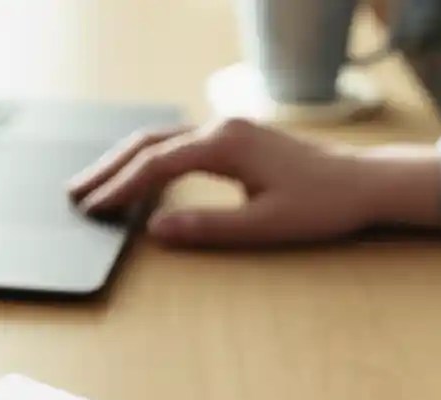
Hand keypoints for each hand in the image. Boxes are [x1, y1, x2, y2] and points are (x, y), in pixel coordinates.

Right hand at [67, 118, 440, 246]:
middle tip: (76, 192)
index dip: (121, 189)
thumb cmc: (322, 205)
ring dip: (126, 161)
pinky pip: (179, 143)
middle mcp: (221, 128)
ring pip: (162, 139)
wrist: (364, 183)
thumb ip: (207, 228)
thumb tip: (155, 230)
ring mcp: (228, 130)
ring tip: (96, 184)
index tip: (94, 209)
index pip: (157, 165)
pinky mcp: (235, 139)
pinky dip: (150, 159)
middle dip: (110, 168)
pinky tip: (139, 177)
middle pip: (149, 142)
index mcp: (225, 145)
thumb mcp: (264, 226)